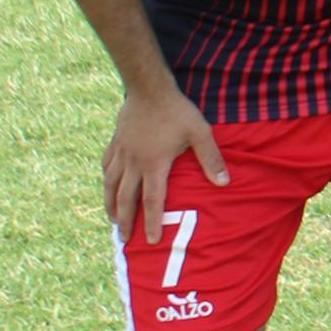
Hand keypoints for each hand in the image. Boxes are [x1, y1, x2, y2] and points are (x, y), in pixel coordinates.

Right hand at [105, 82, 223, 247]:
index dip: (153, 222)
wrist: (149, 89)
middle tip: (125, 240)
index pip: (153, 201)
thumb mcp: (200, 133)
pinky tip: (108, 186)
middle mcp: (133, 163)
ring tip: (112, 220)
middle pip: (126, 199)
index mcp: (154, 165)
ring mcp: (121, 153)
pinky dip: (106, 181)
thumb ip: (211, 159)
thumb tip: (224, 183)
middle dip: (126, 222)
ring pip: (111, 186)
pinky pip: (106, 167)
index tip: (152, 241)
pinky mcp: (115, 143)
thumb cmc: (177, 111)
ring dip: (111, 205)